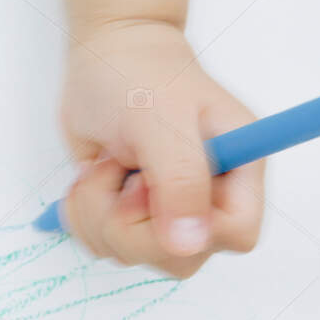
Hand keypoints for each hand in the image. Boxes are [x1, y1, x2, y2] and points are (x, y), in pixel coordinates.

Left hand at [59, 21, 263, 278]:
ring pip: (130, 254)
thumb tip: (190, 245)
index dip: (196, 229)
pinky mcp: (126, 215)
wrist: (104, 59)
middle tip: (123, 173)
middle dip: (131, 221)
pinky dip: (82, 211)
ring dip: (99, 209)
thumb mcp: (162, 120)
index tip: (156, 191)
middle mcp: (205, 199)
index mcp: (238, 170)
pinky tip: (93, 175)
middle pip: (179, 259)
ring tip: (108, 163)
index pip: (237, 235)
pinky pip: (99, 243)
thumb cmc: (141, 75)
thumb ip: (181, 181)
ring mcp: (164, 211)